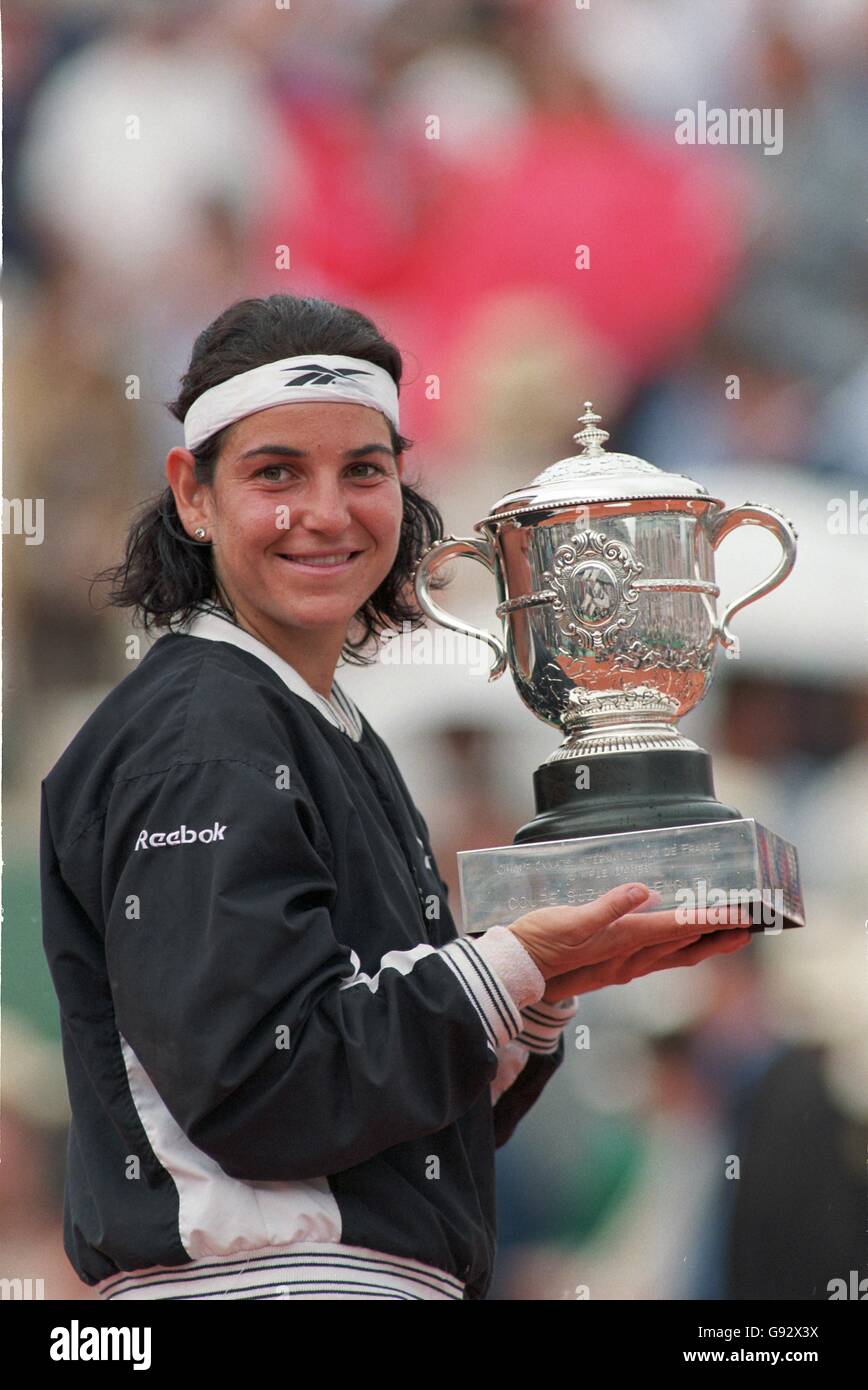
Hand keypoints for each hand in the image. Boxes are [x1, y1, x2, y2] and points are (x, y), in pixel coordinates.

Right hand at [508, 883, 751, 1003]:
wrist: (515, 971)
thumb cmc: (539, 943)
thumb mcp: (568, 921)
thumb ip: (606, 908)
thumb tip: (642, 892)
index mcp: (622, 942)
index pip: (676, 928)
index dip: (710, 920)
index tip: (739, 915)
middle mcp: (628, 958)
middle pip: (683, 946)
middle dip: (718, 936)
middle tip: (750, 926)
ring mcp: (621, 965)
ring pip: (673, 956)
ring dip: (703, 946)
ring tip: (727, 937)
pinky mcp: (611, 966)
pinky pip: (656, 958)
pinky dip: (677, 950)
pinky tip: (678, 944)